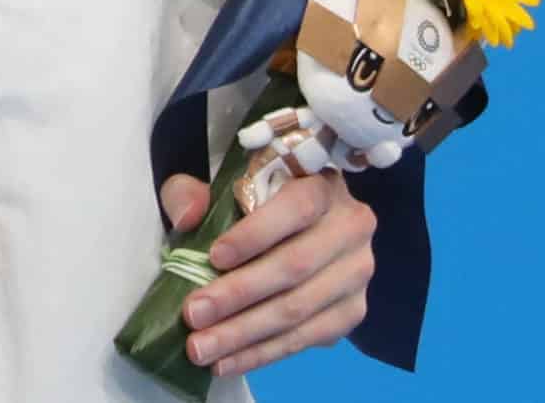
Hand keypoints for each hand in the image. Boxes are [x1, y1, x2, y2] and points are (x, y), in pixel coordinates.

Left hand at [165, 167, 374, 380]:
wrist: (299, 222)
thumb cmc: (252, 197)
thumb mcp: (217, 182)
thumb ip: (193, 191)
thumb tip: (187, 217)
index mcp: (321, 186)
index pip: (295, 209)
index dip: (255, 235)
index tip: (213, 257)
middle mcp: (351, 228)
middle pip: (294, 267)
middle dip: (237, 296)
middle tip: (192, 315)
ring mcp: (357, 273)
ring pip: (300, 310)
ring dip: (246, 335)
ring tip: (201, 349)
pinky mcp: (354, 311)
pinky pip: (308, 338)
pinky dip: (264, 353)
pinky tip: (228, 361)